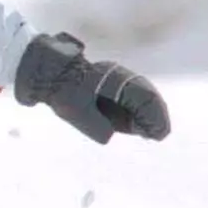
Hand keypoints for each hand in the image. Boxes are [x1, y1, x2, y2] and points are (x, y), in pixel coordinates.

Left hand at [14, 32, 170, 144]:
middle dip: (156, 115)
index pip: (144, 99)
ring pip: (141, 94)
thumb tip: (111, 134)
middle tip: (159, 135)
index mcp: (114, 80)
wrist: (48, 72)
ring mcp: (116, 76)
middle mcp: (119, 75)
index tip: (158, 135)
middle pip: (147, 95)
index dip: (155, 118)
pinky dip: (139, 107)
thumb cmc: (62, 91)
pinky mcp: (110, 81)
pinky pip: (132, 94)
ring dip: (149, 112)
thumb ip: (98, 127)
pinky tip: (140, 121)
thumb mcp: (78, 113)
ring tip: (153, 131)